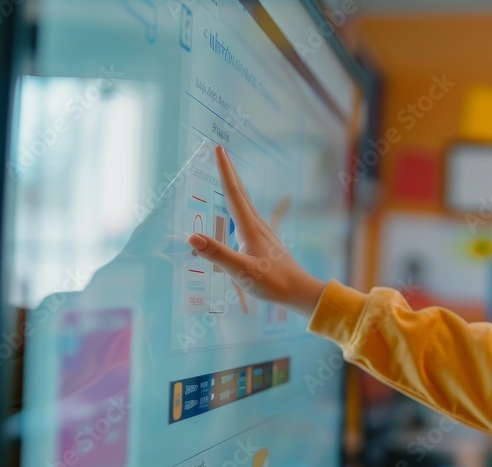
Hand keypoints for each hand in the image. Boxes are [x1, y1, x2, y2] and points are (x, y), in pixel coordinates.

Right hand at [187, 145, 325, 315]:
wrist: (300, 291)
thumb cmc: (272, 283)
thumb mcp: (241, 271)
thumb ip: (217, 254)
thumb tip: (192, 236)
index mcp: (250, 228)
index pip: (233, 194)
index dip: (224, 171)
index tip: (218, 149)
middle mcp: (257, 226)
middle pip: (241, 193)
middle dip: (229, 171)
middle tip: (220, 151)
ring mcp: (264, 233)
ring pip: (246, 203)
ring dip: (235, 186)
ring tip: (227, 175)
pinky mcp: (266, 242)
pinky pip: (250, 216)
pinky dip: (242, 205)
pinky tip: (243, 211)